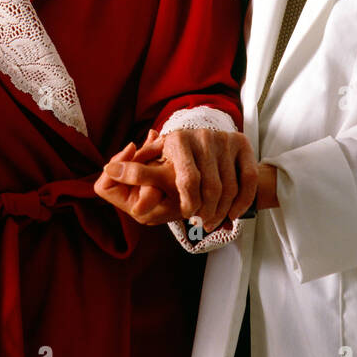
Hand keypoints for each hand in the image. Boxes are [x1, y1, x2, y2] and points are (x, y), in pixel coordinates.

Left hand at [97, 127, 258, 231]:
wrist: (214, 149)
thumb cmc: (178, 164)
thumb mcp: (157, 168)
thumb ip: (135, 175)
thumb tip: (109, 172)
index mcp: (176, 140)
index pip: (185, 180)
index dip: (186, 202)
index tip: (186, 214)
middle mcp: (201, 135)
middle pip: (208, 189)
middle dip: (204, 210)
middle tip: (199, 222)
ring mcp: (223, 138)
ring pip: (228, 188)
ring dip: (221, 211)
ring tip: (212, 221)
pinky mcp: (242, 144)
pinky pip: (247, 181)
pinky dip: (241, 202)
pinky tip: (232, 214)